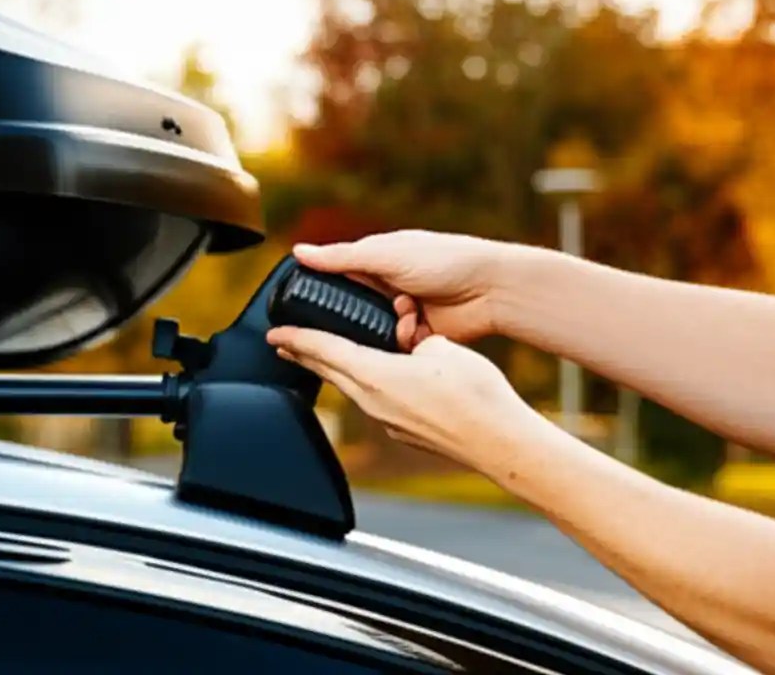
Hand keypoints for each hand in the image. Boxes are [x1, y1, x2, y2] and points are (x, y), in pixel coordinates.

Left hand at [266, 327, 551, 472]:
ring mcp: (386, 421)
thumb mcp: (441, 348)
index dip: (297, 338)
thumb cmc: (475, 395)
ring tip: (324, 355)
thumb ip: (416, 341)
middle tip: (285, 343)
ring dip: (334, 369)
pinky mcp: (402, 432)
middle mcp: (372, 402)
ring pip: (351, 388)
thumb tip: (408, 345)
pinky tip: (377, 376)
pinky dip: (366, 384)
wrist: (499, 441)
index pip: (324, 350)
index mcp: (375, 375)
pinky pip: (374, 402)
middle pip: (328, 372)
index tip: (276, 333)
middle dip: (305, 355)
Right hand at [294, 230, 542, 348]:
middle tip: (355, 322)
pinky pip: (397, 347)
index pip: (337, 277)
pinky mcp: (419, 335)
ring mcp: (403, 312)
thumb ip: (341, 258)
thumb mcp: (386, 254)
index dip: (323, 292)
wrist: (490, 289)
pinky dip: (404, 341)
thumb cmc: (444, 259)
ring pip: (374, 332)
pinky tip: (417, 331)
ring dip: (385, 329)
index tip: (306, 308)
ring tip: (407, 317)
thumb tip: (299, 252)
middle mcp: (388, 286)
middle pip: (354, 310)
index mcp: (377, 260)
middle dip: (355, 318)